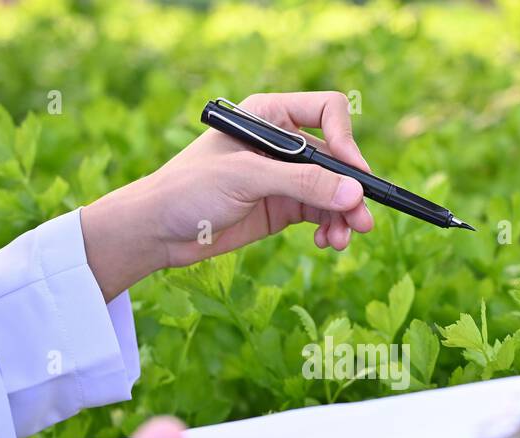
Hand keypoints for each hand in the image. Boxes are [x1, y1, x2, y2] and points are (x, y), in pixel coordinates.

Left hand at [80, 91, 375, 300]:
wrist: (157, 230)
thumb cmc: (189, 189)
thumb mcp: (247, 179)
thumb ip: (302, 184)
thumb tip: (354, 193)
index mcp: (270, 115)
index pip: (327, 112)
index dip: (346, 140)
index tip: (352, 175)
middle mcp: (282, 143)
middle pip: (337, 158)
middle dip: (350, 190)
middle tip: (361, 221)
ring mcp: (284, 177)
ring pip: (333, 191)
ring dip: (343, 215)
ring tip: (343, 240)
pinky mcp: (281, 207)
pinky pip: (320, 214)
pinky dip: (330, 227)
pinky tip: (327, 243)